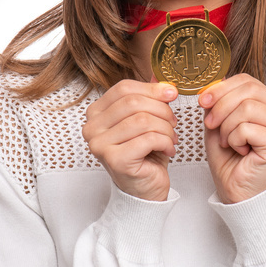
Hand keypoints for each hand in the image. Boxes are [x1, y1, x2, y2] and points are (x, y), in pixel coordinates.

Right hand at [82, 80, 178, 201]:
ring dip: (166, 128)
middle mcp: (92, 128)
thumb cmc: (145, 155)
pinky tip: (168, 149)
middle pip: (133, 102)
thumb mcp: (146, 120)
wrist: (144, 190)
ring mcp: (100, 145)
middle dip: (162, 110)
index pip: (123, 88)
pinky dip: (165, 142)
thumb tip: (157, 76)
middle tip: (173, 122)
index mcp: (95, 113)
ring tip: (170, 138)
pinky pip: (148, 138)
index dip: (151, 88)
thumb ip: (147, 98)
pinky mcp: (115, 160)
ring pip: (143, 120)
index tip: (171, 93)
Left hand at [198, 74, 265, 203]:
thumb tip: (217, 80)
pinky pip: (247, 128)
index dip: (221, 88)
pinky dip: (234, 139)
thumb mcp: (219, 121)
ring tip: (228, 141)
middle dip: (221, 106)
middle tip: (211, 125)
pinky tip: (240, 150)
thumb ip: (220, 100)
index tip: (202, 101)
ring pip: (247, 108)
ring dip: (227, 126)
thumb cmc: (230, 157)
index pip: (247, 80)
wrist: (235, 189)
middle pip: (249, 90)